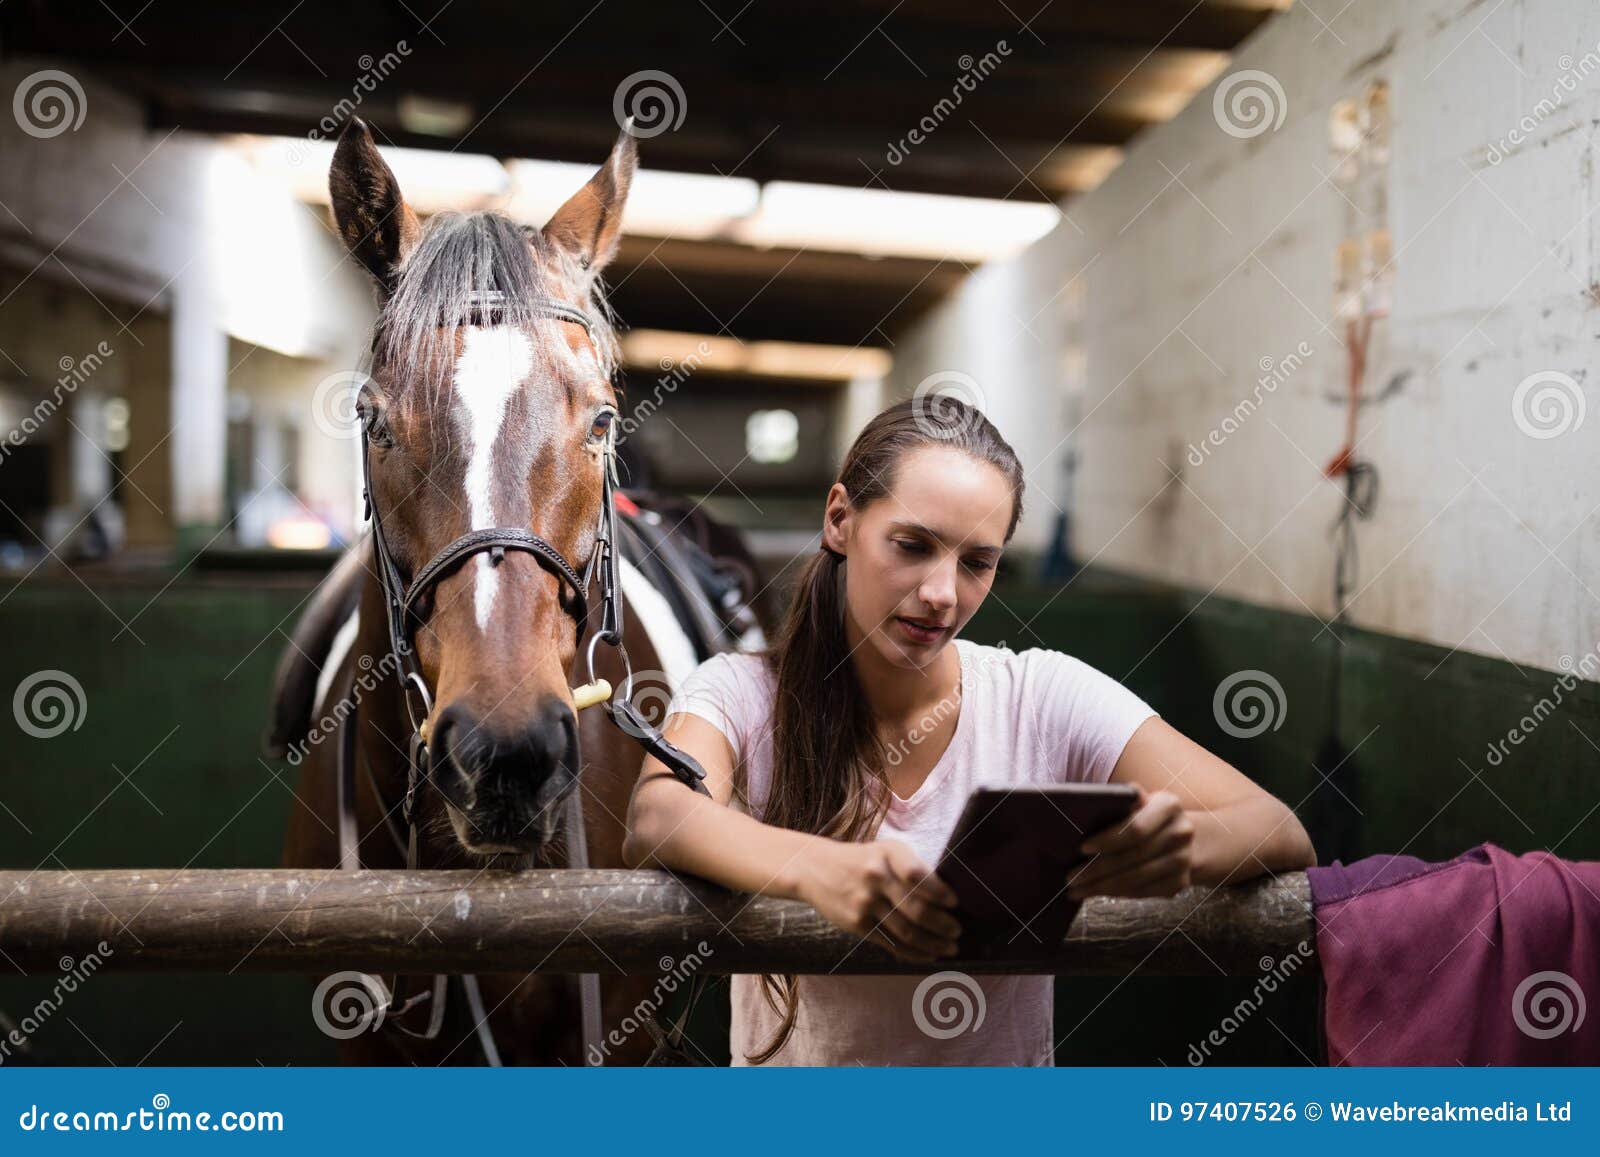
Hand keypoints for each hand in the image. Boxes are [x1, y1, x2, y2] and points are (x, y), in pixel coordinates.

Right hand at [796, 838, 962, 961]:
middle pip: (915, 908)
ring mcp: (865, 902)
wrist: (814, 869)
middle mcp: (875, 877)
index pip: (917, 875)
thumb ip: (911, 867)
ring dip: (932, 944)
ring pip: (906, 930)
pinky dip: (912, 953)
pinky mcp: (857, 923)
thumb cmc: (861, 860)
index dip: (939, 892)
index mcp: (888, 854)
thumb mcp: (885, 851)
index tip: (954, 903)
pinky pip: (890, 943)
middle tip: (957, 932)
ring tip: (949, 949)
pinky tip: (927, 956)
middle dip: (942, 925)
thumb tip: (946, 898)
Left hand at [1065, 786, 1194, 898]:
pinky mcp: (1181, 882)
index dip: (1108, 840)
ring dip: (1103, 887)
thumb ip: (1123, 799)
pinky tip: (1098, 892)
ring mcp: (1184, 860)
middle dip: (1097, 869)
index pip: (1136, 828)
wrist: (1185, 836)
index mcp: (1169, 805)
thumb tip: (1099, 797)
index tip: (1082, 849)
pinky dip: (1118, 893)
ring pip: (1137, 879)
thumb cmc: (1149, 815)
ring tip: (1077, 890)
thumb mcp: (1140, 800)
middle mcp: (1181, 833)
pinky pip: (1144, 892)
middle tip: (1071, 877)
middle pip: (1133, 856)